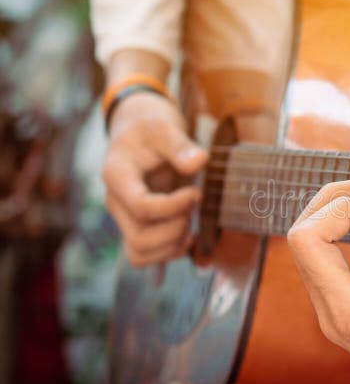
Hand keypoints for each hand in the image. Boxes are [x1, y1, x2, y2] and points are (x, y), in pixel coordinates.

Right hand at [103, 92, 207, 265]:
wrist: (137, 135)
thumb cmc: (149, 130)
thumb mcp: (164, 127)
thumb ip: (180, 144)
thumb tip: (199, 162)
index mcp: (117, 175)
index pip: (141, 207)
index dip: (174, 207)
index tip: (197, 193)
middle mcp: (115, 202)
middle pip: (139, 238)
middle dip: (175, 229)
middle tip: (194, 206)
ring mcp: (123, 218)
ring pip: (139, 254)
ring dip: (172, 246)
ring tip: (190, 222)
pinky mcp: (134, 227)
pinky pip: (144, 256)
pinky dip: (168, 252)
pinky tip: (188, 235)